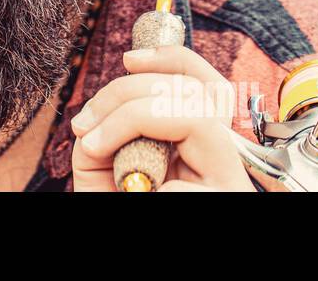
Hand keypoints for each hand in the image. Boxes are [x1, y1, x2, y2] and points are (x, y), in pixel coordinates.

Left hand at [69, 46, 253, 191]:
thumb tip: (101, 112)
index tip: (129, 58)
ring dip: (130, 113)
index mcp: (199, 149)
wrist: (110, 268)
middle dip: (130, 89)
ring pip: (197, 109)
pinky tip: (117, 172)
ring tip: (94, 143)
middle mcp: (225, 162)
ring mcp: (230, 180)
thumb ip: (105, 136)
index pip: (206, 87)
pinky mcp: (227, 194)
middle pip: (200, 90)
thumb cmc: (119, 205)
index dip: (173, 60)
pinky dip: (140, 147)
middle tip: (87, 120)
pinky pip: (191, 149)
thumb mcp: (103, 172)